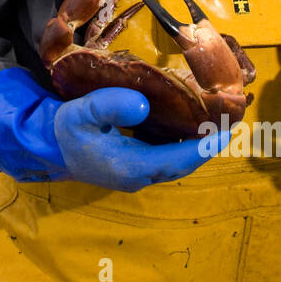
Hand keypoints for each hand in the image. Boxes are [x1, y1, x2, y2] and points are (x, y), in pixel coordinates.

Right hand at [55, 87, 228, 191]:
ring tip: (217, 124)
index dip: (204, 147)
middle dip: (207, 146)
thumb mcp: (81, 112)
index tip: (227, 132)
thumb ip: (110, 106)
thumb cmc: (66, 129)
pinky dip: (183, 146)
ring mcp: (137, 176)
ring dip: (197, 147)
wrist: (50, 147)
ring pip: (177, 163)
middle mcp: (138, 176)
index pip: (177, 159)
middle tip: (230, 123)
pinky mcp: (135, 169)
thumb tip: (142, 105)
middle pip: (184, 164)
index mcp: (129, 166)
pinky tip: (191, 127)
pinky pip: (168, 159)